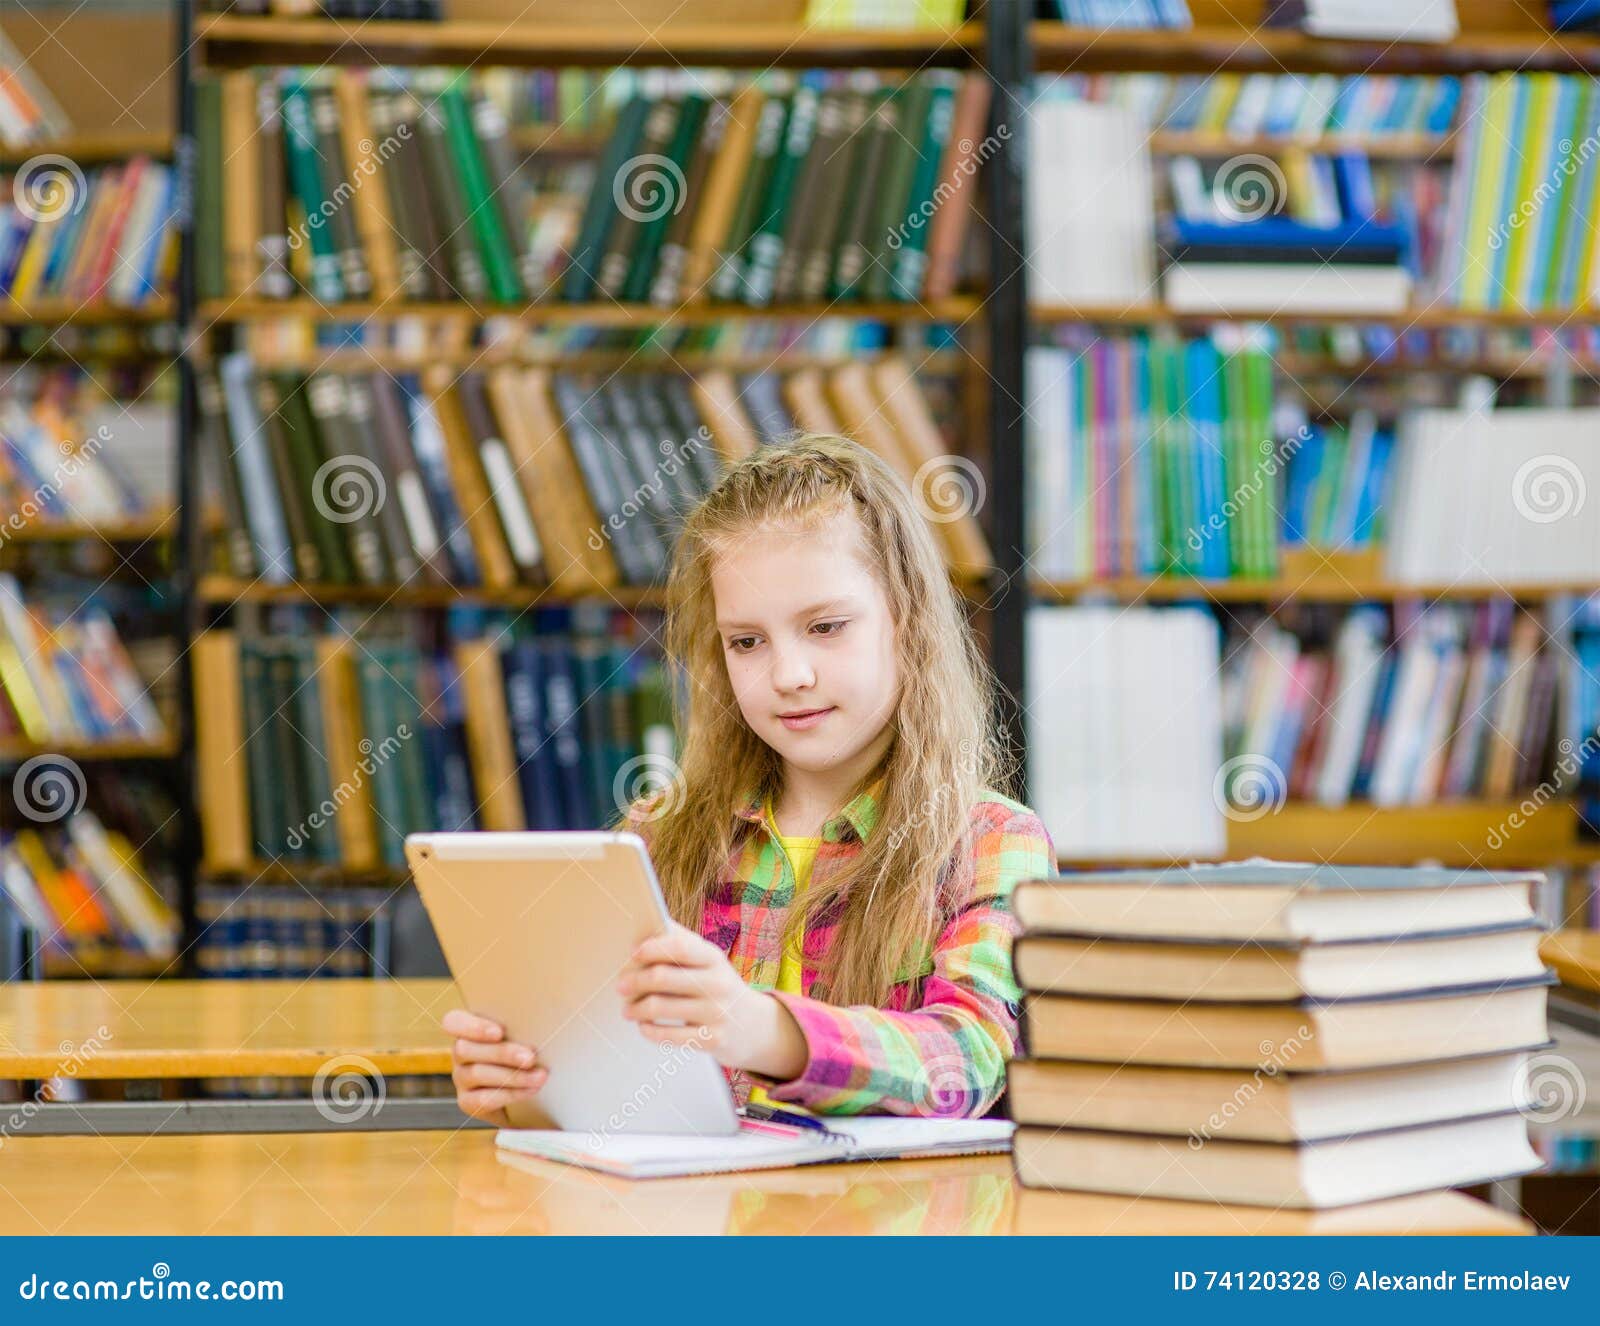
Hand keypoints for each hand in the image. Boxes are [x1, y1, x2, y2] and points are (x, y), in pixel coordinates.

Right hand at [442, 1008, 546, 1126]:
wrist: (531, 1092)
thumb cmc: (529, 1049)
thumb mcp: (525, 1033)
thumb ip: (525, 1023)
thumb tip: (550, 1011)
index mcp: (469, 1028)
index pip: (453, 1022)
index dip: (472, 1026)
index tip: (499, 1032)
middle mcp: (461, 1052)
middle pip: (466, 1049)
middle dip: (502, 1053)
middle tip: (530, 1057)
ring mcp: (461, 1078)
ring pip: (477, 1073)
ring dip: (512, 1075)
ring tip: (540, 1076)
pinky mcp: (468, 1102)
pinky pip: (484, 1099)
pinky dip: (511, 1094)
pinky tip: (531, 1090)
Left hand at [617, 921, 806, 1080]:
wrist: (753, 1025)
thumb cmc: (717, 985)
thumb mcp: (708, 960)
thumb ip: (680, 942)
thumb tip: (644, 925)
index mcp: (714, 957)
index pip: (679, 947)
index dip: (652, 948)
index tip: (632, 953)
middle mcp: (718, 983)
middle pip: (663, 977)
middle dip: (634, 981)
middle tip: (620, 986)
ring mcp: (717, 1013)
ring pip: (660, 1007)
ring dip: (636, 1008)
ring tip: (627, 1009)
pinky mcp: (713, 1040)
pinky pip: (669, 1036)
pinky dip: (649, 1030)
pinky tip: (644, 1026)